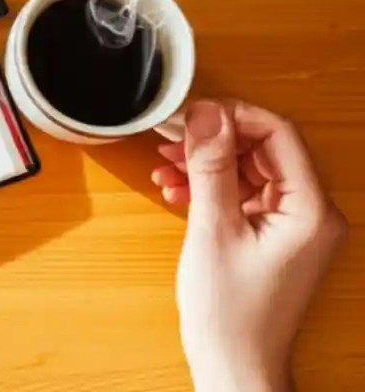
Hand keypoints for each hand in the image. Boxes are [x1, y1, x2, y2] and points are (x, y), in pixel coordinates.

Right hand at [152, 100, 347, 391]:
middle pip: (264, 149)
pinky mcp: (276, 236)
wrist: (234, 363)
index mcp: (309, 209)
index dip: (232, 116)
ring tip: (167, 167)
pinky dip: (212, 187)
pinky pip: (246, 194)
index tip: (192, 115)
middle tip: (172, 138)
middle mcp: (311, 213)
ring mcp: (295, 226)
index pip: (277, 134)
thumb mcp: (211, 228)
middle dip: (214, 140)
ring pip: (251, 169)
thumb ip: (210, 166)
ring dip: (207, 164)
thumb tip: (206, 115)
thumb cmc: (229, 313)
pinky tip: (179, 191)